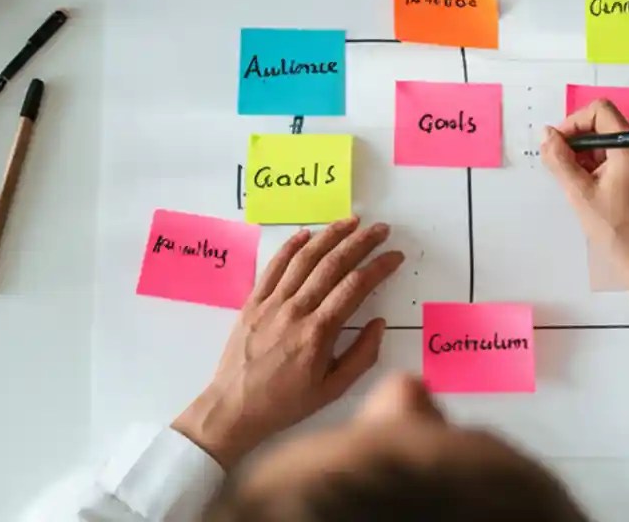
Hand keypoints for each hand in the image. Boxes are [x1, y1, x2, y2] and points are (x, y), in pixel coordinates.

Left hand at [172, 217, 404, 467]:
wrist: (233, 408)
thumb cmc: (286, 403)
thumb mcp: (333, 390)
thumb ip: (362, 355)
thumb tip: (379, 323)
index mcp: (319, 333)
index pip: (356, 287)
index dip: (379, 267)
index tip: (395, 256)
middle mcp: (296, 311)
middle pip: (333, 264)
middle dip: (361, 242)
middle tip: (380, 229)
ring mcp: (271, 303)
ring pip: (304, 259)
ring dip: (330, 235)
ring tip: (350, 221)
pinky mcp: (253, 302)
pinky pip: (274, 267)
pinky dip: (291, 246)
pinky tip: (307, 233)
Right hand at [540, 99, 628, 275]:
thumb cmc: (613, 229)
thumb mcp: (579, 193)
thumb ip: (559, 159)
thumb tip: (546, 134)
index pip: (599, 111)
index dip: (573, 123)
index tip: (558, 147)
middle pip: (603, 124)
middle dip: (577, 141)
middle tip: (562, 168)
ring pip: (607, 141)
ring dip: (586, 155)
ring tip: (576, 183)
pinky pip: (616, 156)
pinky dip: (598, 165)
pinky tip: (589, 189)